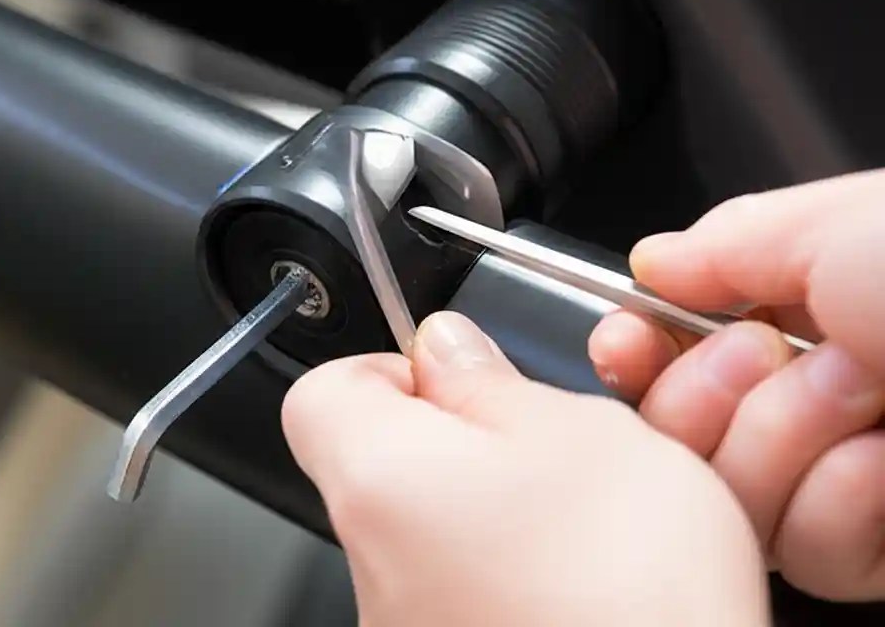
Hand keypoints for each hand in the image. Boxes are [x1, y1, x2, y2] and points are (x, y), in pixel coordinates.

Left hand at [283, 312, 768, 626]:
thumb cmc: (626, 595)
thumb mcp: (581, 433)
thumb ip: (492, 378)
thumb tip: (449, 351)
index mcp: (377, 478)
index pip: (320, 390)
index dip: (393, 369)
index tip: (460, 376)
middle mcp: (370, 567)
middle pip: (385, 466)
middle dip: (465, 444)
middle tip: (548, 451)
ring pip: (435, 534)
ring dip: (499, 516)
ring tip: (586, 531)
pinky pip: (469, 595)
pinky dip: (519, 580)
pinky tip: (588, 588)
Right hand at [589, 169, 884, 600]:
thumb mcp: (844, 224)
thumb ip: (730, 242)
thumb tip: (653, 259)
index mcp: (810, 311)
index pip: (673, 349)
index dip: (633, 355)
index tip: (624, 346)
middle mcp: (822, 395)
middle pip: (681, 433)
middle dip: (707, 393)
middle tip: (767, 354)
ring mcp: (854, 477)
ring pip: (735, 499)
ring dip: (787, 441)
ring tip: (865, 396)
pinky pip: (811, 552)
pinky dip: (844, 503)